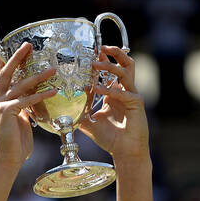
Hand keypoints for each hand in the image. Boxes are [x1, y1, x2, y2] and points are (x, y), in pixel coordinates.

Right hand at [0, 41, 55, 172]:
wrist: (7, 160)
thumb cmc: (15, 145)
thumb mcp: (19, 122)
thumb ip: (22, 110)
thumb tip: (29, 104)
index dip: (1, 65)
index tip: (2, 53)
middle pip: (6, 74)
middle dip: (17, 58)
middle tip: (28, 45)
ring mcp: (0, 106)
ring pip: (20, 85)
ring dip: (38, 76)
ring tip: (52, 69)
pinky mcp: (7, 112)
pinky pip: (27, 100)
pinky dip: (41, 96)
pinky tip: (54, 91)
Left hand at [78, 46, 149, 164]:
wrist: (125, 152)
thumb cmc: (111, 138)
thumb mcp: (90, 123)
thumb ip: (80, 113)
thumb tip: (63, 108)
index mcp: (116, 93)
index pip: (112, 70)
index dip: (104, 59)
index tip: (92, 53)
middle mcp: (125, 91)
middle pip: (125, 63)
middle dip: (114, 53)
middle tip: (100, 48)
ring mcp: (132, 95)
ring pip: (124, 72)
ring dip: (109, 66)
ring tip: (95, 64)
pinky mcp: (136, 103)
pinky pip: (123, 92)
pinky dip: (108, 89)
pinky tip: (95, 88)